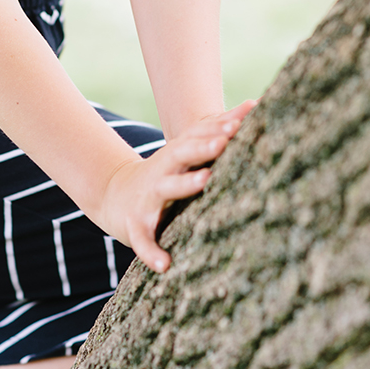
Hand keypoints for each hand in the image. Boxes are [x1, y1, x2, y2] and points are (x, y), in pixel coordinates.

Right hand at [94, 100, 255, 273]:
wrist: (115, 196)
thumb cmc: (166, 173)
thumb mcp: (186, 152)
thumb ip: (217, 131)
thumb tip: (254, 103)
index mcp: (177, 155)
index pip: (197, 135)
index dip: (217, 127)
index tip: (240, 119)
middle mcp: (163, 171)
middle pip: (183, 154)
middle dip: (203, 147)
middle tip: (224, 141)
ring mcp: (149, 197)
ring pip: (167, 189)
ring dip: (185, 184)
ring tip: (204, 181)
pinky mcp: (136, 225)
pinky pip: (143, 240)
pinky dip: (151, 252)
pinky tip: (164, 265)